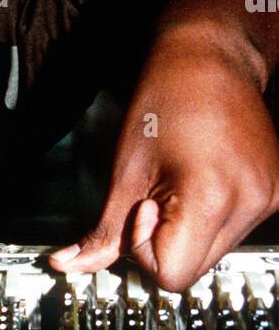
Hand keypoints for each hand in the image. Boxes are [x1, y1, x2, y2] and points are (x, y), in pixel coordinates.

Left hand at [51, 34, 278, 290]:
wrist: (211, 55)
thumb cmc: (167, 96)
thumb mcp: (125, 169)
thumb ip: (105, 230)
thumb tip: (71, 265)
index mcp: (214, 197)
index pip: (171, 274)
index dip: (144, 248)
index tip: (143, 208)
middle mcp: (251, 202)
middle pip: (193, 269)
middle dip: (164, 244)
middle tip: (156, 195)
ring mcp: (269, 199)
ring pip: (212, 254)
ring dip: (186, 231)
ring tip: (179, 182)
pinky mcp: (275, 194)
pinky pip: (231, 232)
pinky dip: (208, 219)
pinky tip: (199, 180)